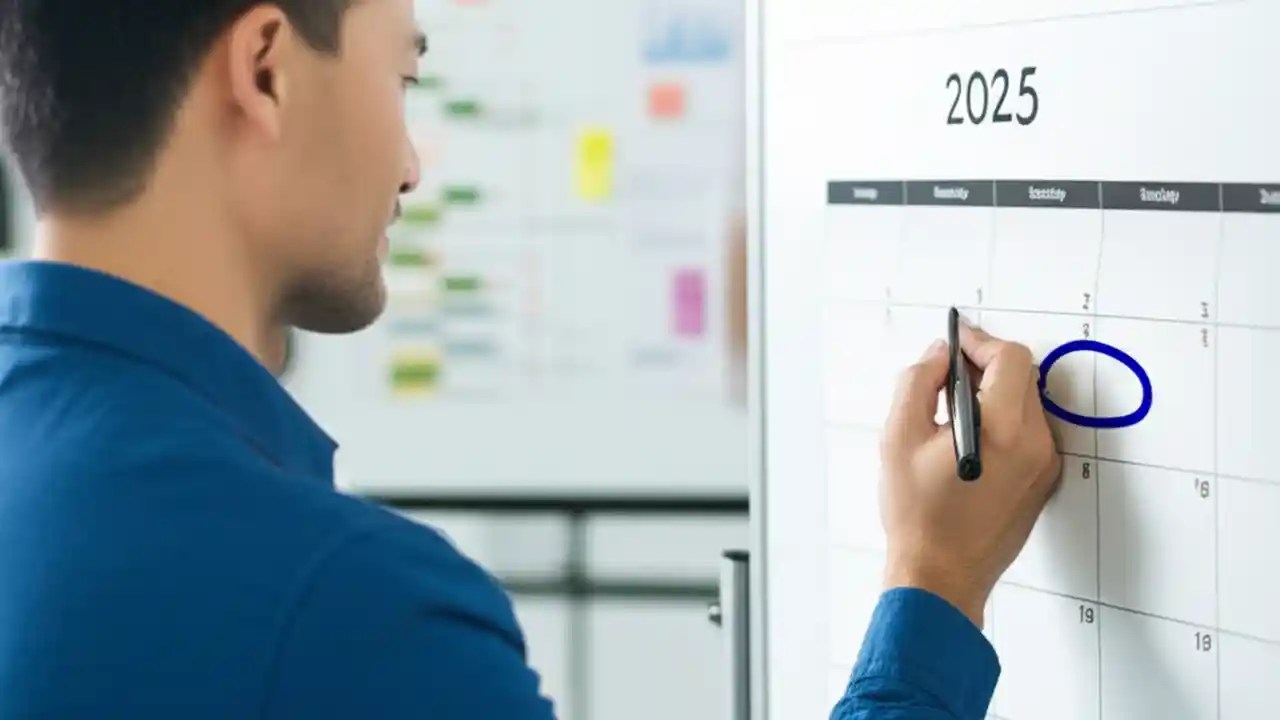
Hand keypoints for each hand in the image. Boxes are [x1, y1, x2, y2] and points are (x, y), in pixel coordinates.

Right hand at [878, 320, 1061, 627]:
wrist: (940, 576)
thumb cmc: (919, 517)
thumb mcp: (899, 438)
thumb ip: (918, 382)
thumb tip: (938, 357)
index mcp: (1005, 431)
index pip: (1011, 359)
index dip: (979, 342)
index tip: (954, 342)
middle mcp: (1035, 445)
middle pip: (1021, 378)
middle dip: (983, 366)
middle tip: (945, 373)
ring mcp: (1042, 466)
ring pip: (1024, 403)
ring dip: (991, 393)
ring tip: (949, 410)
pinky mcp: (1040, 481)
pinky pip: (1025, 430)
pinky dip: (999, 419)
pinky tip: (965, 437)